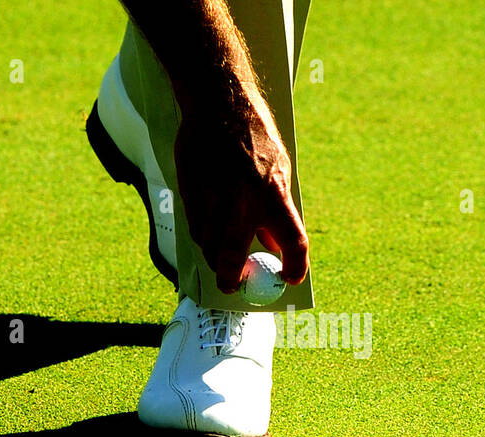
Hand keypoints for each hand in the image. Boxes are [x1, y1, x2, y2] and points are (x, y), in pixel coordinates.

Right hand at [175, 91, 308, 293]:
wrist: (217, 103)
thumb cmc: (254, 135)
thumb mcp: (280, 170)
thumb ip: (277, 209)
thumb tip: (271, 243)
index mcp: (274, 194)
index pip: (292, 243)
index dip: (294, 268)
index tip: (289, 278)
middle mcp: (242, 201)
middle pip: (233, 258)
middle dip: (233, 279)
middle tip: (234, 286)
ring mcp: (212, 198)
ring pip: (209, 246)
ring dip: (215, 258)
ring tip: (222, 259)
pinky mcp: (190, 192)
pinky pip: (196, 227)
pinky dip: (203, 236)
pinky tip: (210, 232)